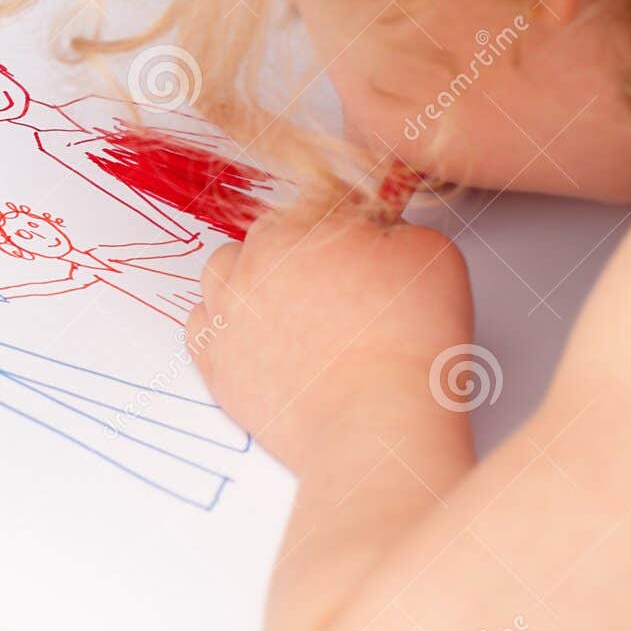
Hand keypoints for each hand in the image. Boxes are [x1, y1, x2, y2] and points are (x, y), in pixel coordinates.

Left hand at [187, 210, 474, 468]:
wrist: (375, 420)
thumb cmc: (405, 340)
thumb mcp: (428, 252)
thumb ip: (393, 227)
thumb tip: (377, 234)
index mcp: (295, 231)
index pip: (312, 209)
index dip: (341, 230)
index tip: (361, 253)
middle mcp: (249, 267)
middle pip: (264, 240)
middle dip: (295, 254)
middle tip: (333, 286)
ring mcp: (226, 318)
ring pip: (221, 276)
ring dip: (248, 281)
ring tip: (288, 309)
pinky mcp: (216, 367)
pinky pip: (201, 329)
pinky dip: (223, 327)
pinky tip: (256, 338)